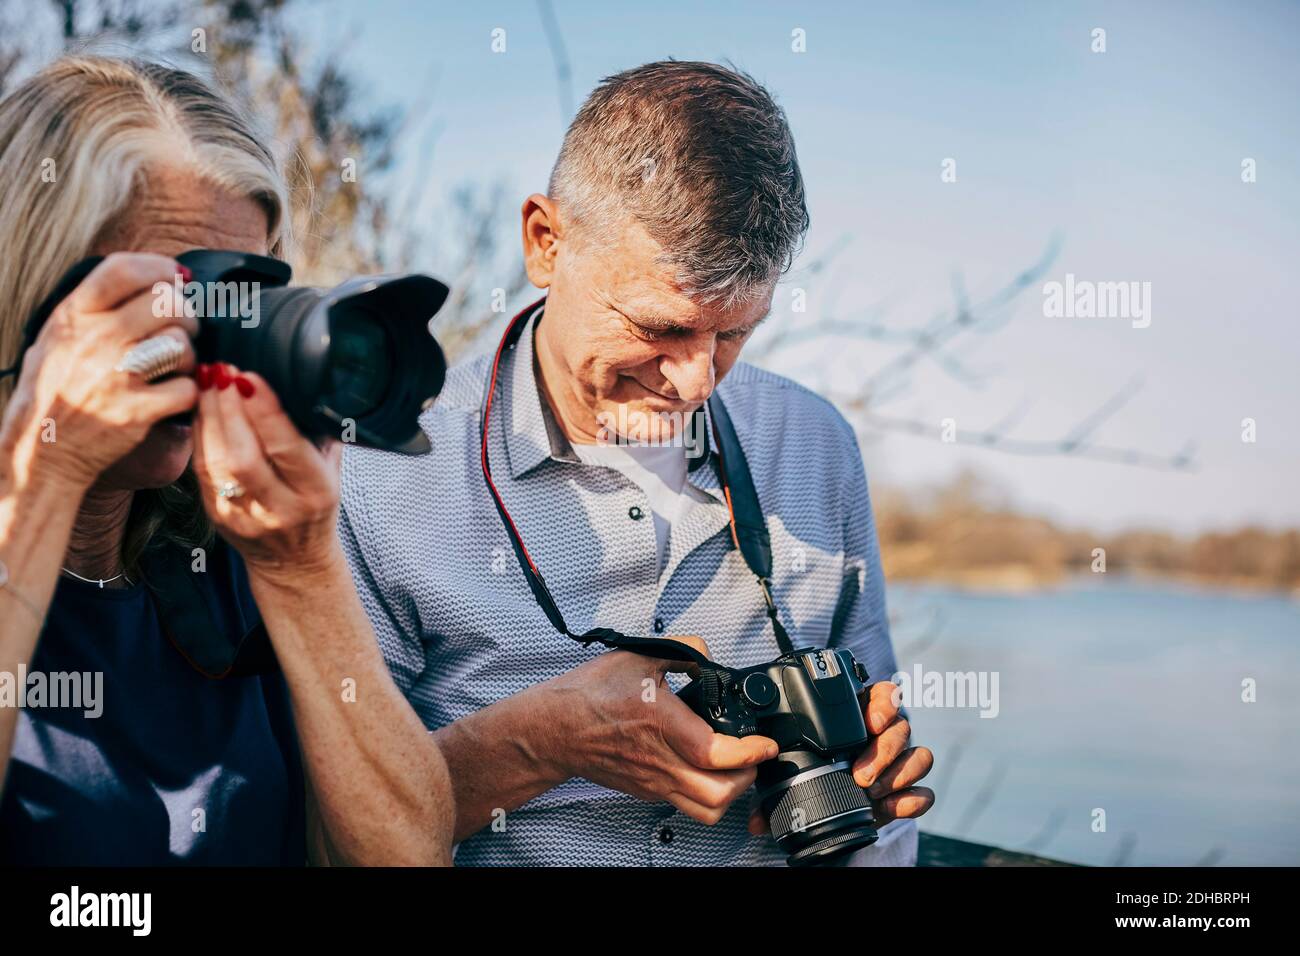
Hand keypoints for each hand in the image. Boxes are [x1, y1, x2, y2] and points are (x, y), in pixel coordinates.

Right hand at [0, 253, 196, 489]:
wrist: (41, 451)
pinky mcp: (136, 412)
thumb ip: (99, 306)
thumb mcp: (58, 336)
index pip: (124, 270)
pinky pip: (186, 388)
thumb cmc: (56, 389)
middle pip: (167, 304)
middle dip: (186, 315)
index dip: (160, 268)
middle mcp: (93, 340)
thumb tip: (164, 278)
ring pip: (181, 344)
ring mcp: (115, 376)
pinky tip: (171, 395)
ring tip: (172, 366)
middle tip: (183, 330)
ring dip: (187, 355)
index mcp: (73, 316)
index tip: (176, 279)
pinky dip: (187, 393)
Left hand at [191, 363, 342, 582]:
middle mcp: (280, 507)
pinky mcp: (217, 517)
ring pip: (216, 462)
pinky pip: (201, 470)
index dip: (266, 412)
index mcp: (316, 491)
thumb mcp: (331, 469)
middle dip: (229, 407)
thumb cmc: (316, 504)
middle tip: (221, 369)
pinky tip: (200, 408)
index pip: (288, 448)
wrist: (295, 561)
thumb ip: (317, 431)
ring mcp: (244, 516)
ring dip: (208, 416)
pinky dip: (199, 434)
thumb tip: (301, 379)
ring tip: (207, 381)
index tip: (250, 377)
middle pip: (244, 455)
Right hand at [537, 635, 778, 824]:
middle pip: (719, 794)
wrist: (554, 728)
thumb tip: (708, 656)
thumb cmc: (589, 695)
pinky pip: (686, 804)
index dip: (750, 752)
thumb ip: (682, 649)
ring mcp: (653, 782)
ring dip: (730, 792)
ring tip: (735, 769)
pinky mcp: (646, 791)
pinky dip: (707, 793)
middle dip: (747, 777)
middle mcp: (659, 761)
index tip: (764, 743)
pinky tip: (706, 770)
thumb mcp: (638, 655)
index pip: (716, 753)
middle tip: (753, 755)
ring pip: (705, 809)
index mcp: (661, 724)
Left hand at [748, 679, 934, 835]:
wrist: (837, 815)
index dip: (884, 702)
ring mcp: (899, 767)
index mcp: (858, 722)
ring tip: (873, 792)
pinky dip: (911, 801)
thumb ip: (775, 792)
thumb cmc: (816, 783)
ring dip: (898, 774)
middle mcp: (884, 739)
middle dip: (883, 752)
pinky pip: (925, 794)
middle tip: (861, 775)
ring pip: (920, 756)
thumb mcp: (792, 779)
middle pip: (902, 728)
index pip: (884, 695)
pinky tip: (891, 807)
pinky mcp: (908, 795)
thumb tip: (757, 820)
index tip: (872, 721)